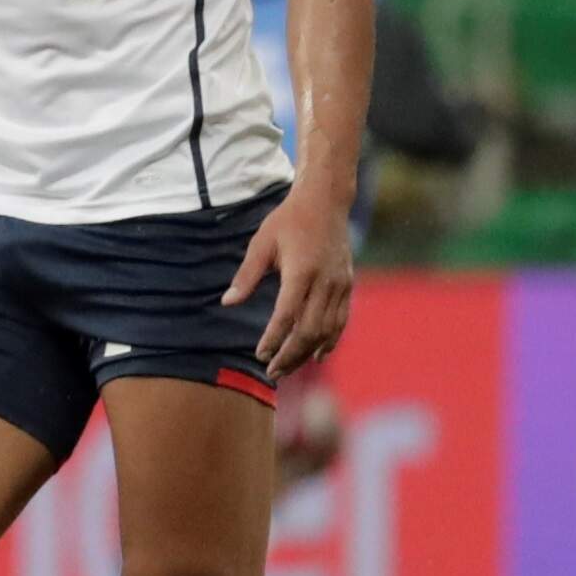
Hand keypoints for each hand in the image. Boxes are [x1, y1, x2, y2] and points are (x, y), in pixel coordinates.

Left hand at [224, 182, 357, 378]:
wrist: (326, 202)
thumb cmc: (287, 221)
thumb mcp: (261, 244)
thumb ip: (246, 276)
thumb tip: (227, 303)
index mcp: (301, 271)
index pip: (286, 315)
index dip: (273, 339)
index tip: (260, 355)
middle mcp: (324, 282)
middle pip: (309, 330)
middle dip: (290, 355)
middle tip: (272, 372)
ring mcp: (340, 285)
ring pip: (327, 330)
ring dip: (307, 353)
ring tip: (288, 368)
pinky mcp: (348, 285)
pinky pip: (341, 320)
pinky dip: (329, 341)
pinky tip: (316, 355)